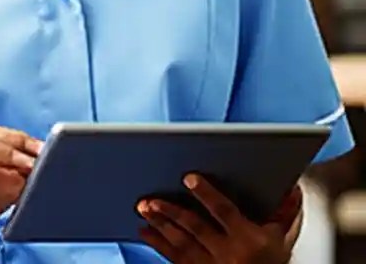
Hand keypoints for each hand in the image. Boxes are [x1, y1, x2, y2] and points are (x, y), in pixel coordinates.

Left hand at [138, 175, 302, 263]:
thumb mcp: (282, 240)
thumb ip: (284, 212)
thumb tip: (291, 187)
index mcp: (248, 239)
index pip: (225, 212)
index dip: (207, 194)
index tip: (190, 178)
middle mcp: (227, 253)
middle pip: (195, 228)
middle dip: (172, 212)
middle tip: (151, 198)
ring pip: (181, 243)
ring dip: (160, 225)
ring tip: (144, 209)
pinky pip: (174, 259)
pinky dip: (158, 244)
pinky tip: (145, 232)